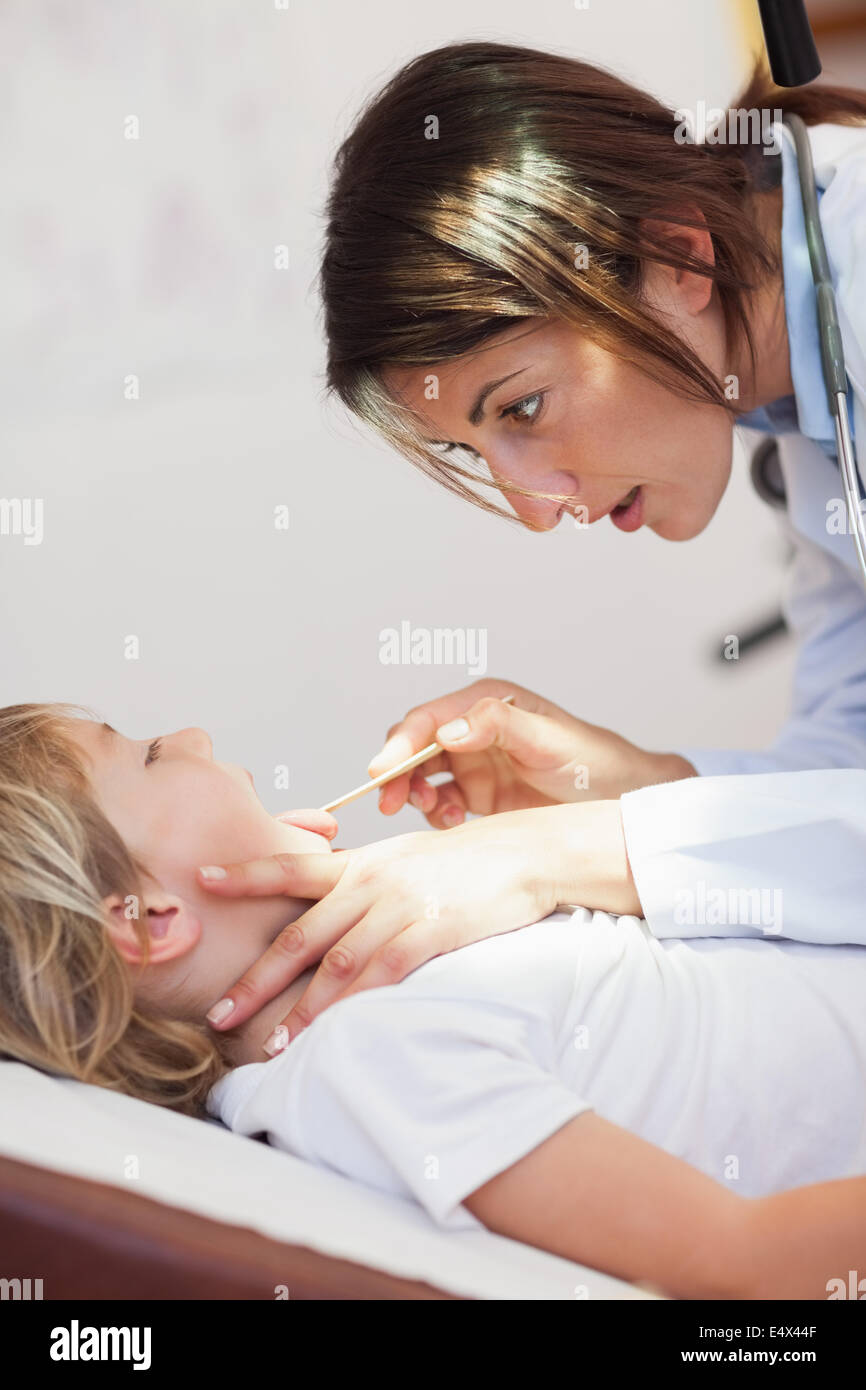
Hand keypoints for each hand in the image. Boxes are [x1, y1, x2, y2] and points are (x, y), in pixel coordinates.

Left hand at [199, 800, 638, 1052]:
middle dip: (256, 977)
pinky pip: (384, 972)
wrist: (526, 852)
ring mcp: (401, 905)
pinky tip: (338, 1031)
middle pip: (301, 934)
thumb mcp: (408, 858)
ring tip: (273, 1043)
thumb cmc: (468, 861)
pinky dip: (356, 1004)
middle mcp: (372, 882)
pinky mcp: (433, 929)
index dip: (245, 873)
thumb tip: (331, 909)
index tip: (202, 879)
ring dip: (301, 1007)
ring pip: (337, 962)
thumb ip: (366, 881)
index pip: (292, 866)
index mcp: (363, 862)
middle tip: (218, 1011)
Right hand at [368, 677, 695, 826]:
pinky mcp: (478, 796)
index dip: (401, 743)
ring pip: (422, 777)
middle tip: (390, 802)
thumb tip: (449, 730)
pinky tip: (455, 823)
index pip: (428, 719)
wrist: (620, 801)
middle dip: (397, 772)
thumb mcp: (548, 738)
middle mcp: (473, 731)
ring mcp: (474, 765)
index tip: (383, 770)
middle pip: (415, 747)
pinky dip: (438, 814)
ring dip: (416, 795)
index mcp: (487, 704)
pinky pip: (441, 803)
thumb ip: (499, 724)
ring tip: (435, 812)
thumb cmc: (591, 760)